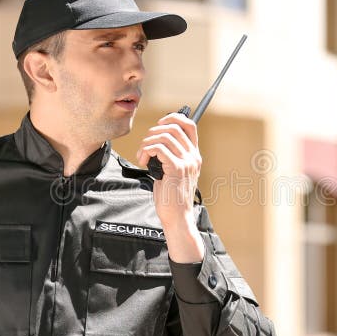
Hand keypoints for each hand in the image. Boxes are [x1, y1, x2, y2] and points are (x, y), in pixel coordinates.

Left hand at [136, 112, 203, 262]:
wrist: (177, 217)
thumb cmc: (171, 197)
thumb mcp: (173, 173)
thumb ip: (170, 157)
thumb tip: (155, 141)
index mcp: (194, 155)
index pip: (189, 124)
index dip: (173, 118)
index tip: (158, 126)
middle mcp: (193, 156)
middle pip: (174, 127)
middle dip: (154, 132)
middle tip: (145, 146)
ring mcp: (186, 162)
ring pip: (164, 136)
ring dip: (147, 142)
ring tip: (142, 156)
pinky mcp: (176, 169)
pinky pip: (159, 148)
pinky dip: (146, 151)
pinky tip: (143, 161)